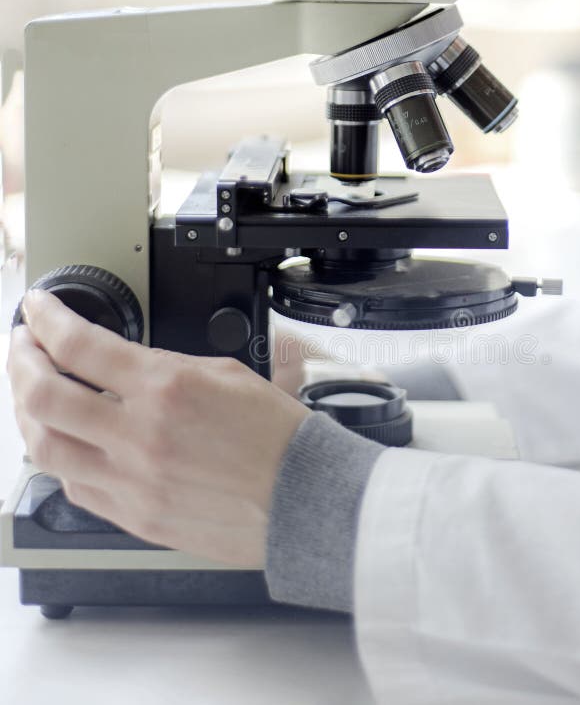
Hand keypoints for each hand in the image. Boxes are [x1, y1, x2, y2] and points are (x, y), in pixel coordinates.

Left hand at [6, 290, 309, 567]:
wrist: (303, 497)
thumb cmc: (278, 439)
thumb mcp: (228, 376)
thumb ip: (166, 367)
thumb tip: (123, 367)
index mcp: (168, 388)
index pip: (79, 344)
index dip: (46, 320)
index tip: (39, 311)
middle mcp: (141, 435)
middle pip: (42, 394)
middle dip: (20, 360)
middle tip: (23, 347)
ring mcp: (133, 480)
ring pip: (44, 446)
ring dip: (27, 411)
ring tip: (34, 394)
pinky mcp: (136, 516)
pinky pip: (74, 485)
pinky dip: (62, 458)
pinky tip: (70, 443)